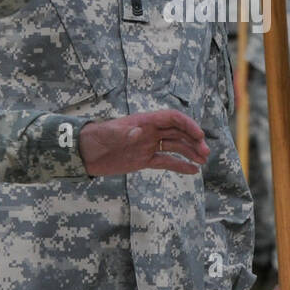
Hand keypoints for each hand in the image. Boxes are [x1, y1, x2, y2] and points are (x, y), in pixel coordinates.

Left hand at [78, 108, 209, 175]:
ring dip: (190, 152)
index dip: (188, 125)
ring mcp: (148, 146)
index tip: (200, 135)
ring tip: (203, 161)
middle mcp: (150, 132)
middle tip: (205, 153)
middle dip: (193, 141)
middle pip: (178, 133)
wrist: (85, 153)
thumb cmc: (96, 138)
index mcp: (145, 121)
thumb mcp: (109, 134)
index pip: (172, 119)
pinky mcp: (144, 160)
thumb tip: (139, 132)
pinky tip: (193, 170)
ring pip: (176, 147)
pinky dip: (180, 165)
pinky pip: (166, 162)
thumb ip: (124, 133)